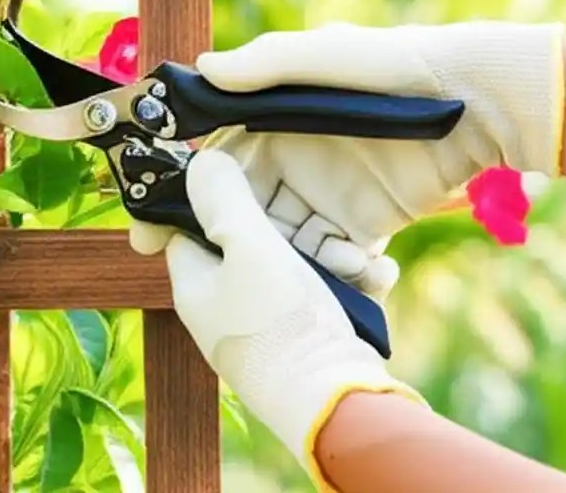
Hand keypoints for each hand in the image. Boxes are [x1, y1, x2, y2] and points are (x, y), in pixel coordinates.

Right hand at [132, 21, 565, 296]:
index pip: (215, 164)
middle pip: (239, 211)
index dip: (181, 193)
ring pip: (278, 242)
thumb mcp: (329, 56)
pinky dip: (325, 275)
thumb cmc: (400, 65)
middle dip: (216, 242)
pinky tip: (338, 281)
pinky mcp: (361, 225)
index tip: (150, 226)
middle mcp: (292, 160)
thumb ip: (267, 65)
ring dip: (273, 265)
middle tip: (195, 274)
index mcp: (273, 120)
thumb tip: (203, 69)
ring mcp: (325, 195)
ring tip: (278, 286)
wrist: (481, 100)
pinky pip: (327, 259)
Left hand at [163, 149, 421, 486]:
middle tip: (324, 214)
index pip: (191, 223)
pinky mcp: (305, 341)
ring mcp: (265, 326)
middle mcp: (224, 307)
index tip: (255, 174)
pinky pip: (324, 295)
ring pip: (297, 266)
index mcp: (195, 284)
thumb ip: (224, 199)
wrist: (335, 402)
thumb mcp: (248, 245)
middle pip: (251, 241)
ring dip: (331, 252)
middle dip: (294, 223)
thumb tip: (202, 163)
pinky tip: (375, 275)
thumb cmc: (281, 324)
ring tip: (360, 252)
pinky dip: (350, 282)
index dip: (219, 195)